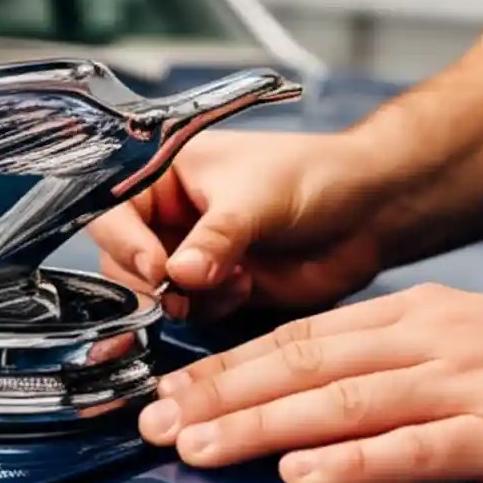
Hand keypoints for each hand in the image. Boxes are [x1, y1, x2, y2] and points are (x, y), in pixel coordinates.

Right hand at [86, 129, 382, 320]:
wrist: (368, 214)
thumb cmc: (315, 178)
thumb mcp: (257, 199)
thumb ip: (215, 237)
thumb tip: (178, 273)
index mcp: (164, 170)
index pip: (114, 208)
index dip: (126, 242)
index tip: (157, 268)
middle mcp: (168, 213)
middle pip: (123, 259)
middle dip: (153, 280)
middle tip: (185, 288)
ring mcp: (189, 252)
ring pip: (152, 292)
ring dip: (187, 298)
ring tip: (233, 280)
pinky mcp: (212, 288)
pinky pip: (188, 311)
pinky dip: (209, 309)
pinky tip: (246, 287)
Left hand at [138, 282, 482, 482]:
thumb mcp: (465, 335)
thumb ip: (392, 353)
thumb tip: (320, 376)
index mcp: (416, 315)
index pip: (301, 338)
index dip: (229, 365)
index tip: (174, 388)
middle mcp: (428, 340)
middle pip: (302, 365)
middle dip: (220, 394)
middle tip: (157, 420)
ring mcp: (462, 385)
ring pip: (340, 403)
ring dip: (260, 427)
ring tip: (200, 447)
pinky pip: (412, 450)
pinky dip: (353, 464)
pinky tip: (303, 476)